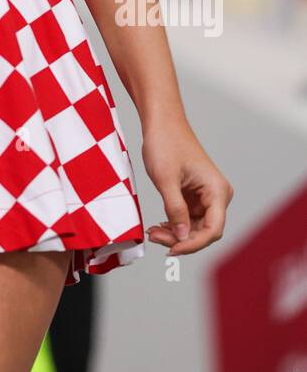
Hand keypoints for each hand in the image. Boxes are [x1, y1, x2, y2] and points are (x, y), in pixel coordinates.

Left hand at [141, 117, 233, 258]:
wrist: (161, 122)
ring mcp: (206, 196)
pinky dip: (174, 224)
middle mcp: (217, 195)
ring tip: (154, 232)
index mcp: (217, 190)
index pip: (213, 230)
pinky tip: (159, 225)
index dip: (193, 244)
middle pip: (204, 231)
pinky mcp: (195, 195)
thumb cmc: (165, 143)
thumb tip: (182, 237)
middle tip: (155, 237)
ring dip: (175, 233)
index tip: (172, 249)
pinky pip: (188, 218)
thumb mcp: (166, 179)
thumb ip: (175, 210)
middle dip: (180, 238)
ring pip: (195, 227)